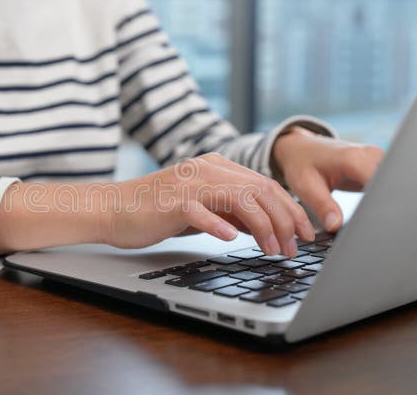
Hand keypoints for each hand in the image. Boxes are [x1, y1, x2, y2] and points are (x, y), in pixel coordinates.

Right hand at [102, 153, 315, 255]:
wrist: (112, 208)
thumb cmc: (155, 211)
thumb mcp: (201, 208)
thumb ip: (230, 211)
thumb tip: (264, 227)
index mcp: (216, 167)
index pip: (265, 184)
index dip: (290, 210)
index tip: (304, 234)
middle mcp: (206, 170)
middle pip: (260, 189)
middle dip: (285, 220)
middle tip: (295, 247)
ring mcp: (189, 184)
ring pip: (241, 198)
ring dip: (263, 226)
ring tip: (272, 250)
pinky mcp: (172, 203)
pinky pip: (202, 212)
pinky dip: (221, 225)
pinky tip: (232, 240)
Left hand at [271, 126, 384, 232]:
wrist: (301, 149)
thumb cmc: (301, 165)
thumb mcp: (306, 187)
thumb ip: (323, 207)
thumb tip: (336, 226)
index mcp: (353, 158)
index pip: (380, 184)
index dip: (382, 204)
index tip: (376, 223)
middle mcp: (370, 155)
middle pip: (391, 184)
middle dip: (386, 206)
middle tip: (374, 226)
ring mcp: (377, 158)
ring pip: (392, 184)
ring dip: (386, 202)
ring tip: (374, 218)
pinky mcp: (378, 165)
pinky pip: (387, 183)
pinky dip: (383, 197)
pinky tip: (374, 209)